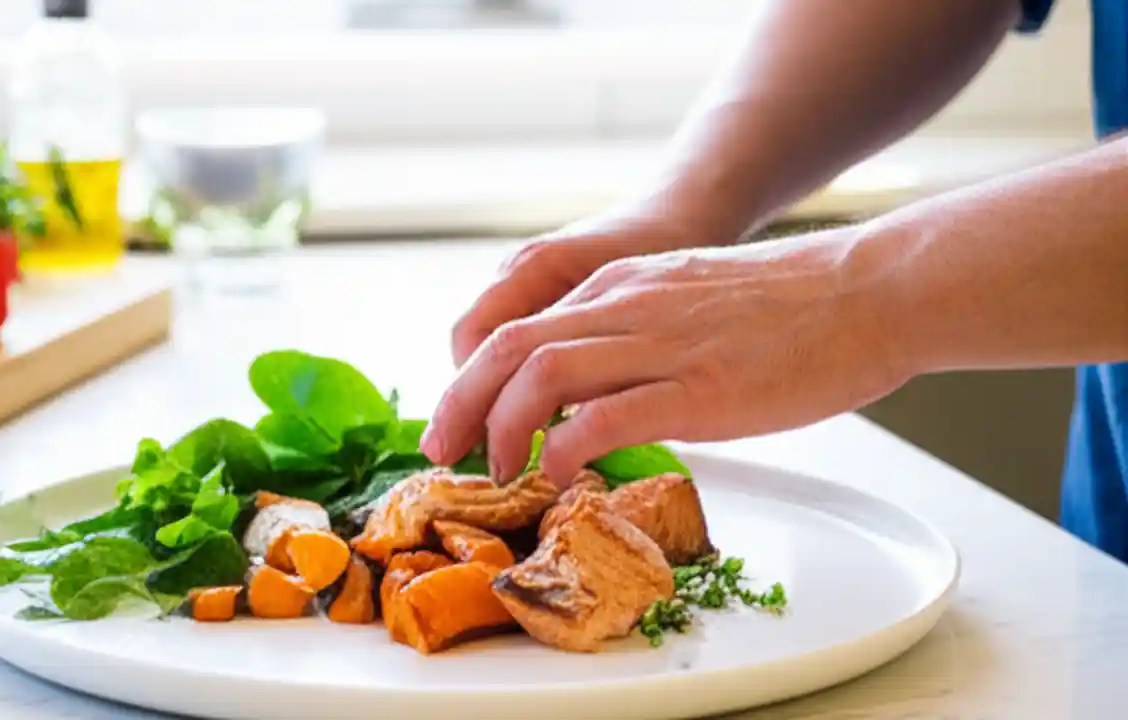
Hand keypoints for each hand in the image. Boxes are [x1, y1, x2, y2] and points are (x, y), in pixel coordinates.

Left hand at [421, 226, 908, 483]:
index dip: (475, 380)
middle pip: (508, 348)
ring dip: (502, 428)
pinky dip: (566, 448)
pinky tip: (565, 475)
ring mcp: (659, 343)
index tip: (461, 422)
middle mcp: (625, 305)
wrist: (870, 290)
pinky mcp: (697, 386)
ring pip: (540, 374)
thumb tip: (603, 389)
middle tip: (442, 453)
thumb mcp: (689, 300)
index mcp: (621, 286)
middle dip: (461, 403)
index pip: (519, 327)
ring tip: (496, 472)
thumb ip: (637, 332)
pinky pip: (603, 415)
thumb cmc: (793, 307)